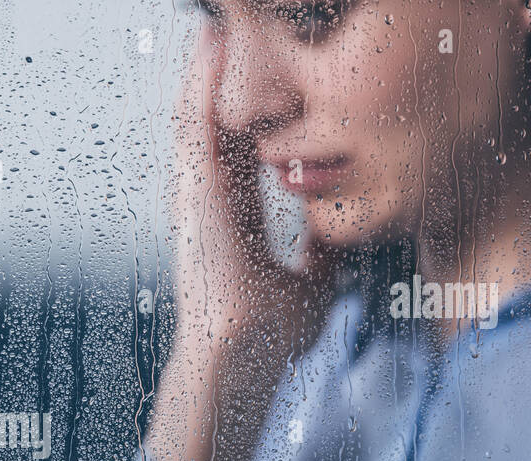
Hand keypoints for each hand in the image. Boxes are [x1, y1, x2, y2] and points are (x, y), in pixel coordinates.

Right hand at [151, 23, 338, 460]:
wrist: (242, 357)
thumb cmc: (269, 336)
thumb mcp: (310, 283)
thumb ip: (319, 256)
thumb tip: (337, 238)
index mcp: (235, 217)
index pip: (245, 146)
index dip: (259, 107)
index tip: (276, 74)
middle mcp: (210, 200)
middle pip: (220, 119)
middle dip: (231, 74)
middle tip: (239, 26)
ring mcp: (196, 195)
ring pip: (201, 112)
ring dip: (211, 67)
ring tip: (221, 20)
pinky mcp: (193, 193)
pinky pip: (195, 124)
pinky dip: (200, 83)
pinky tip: (210, 45)